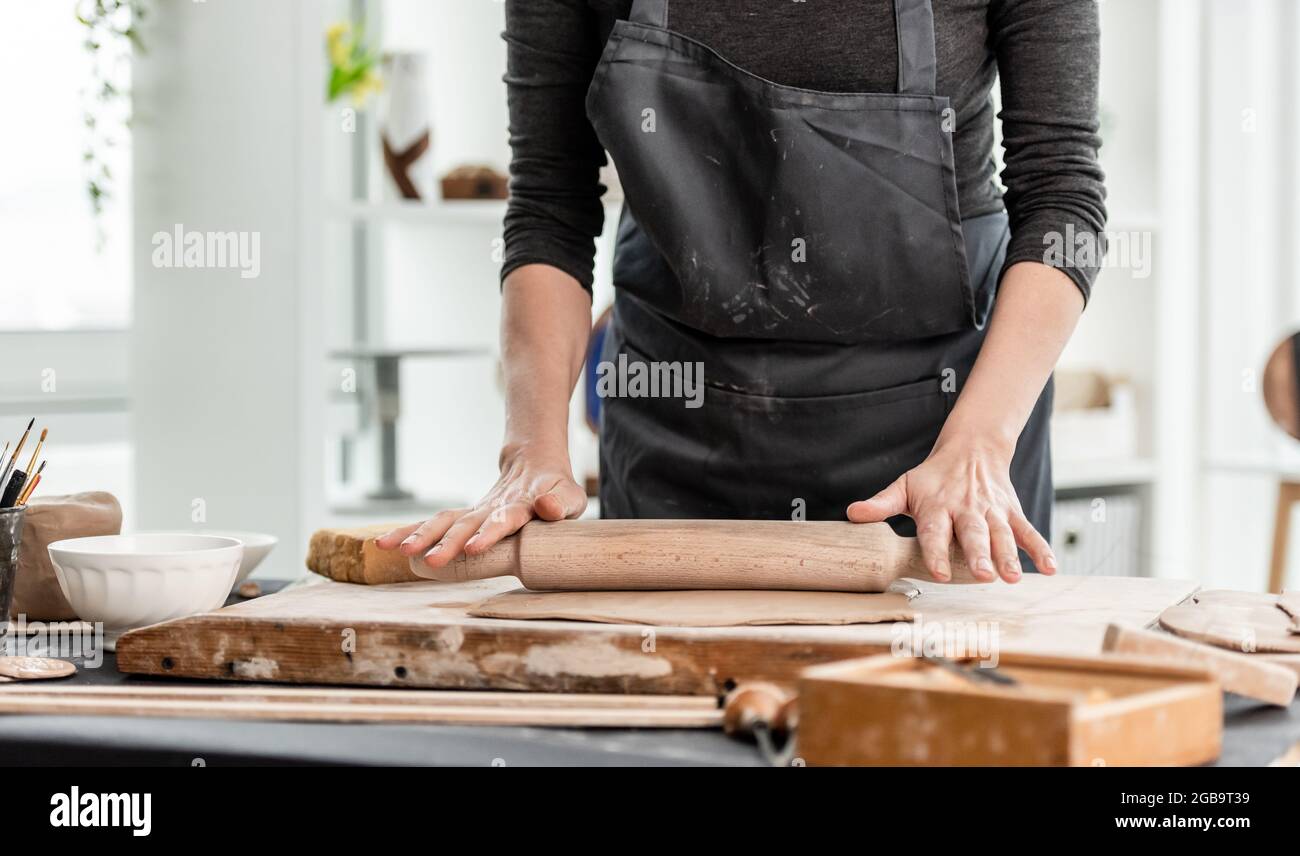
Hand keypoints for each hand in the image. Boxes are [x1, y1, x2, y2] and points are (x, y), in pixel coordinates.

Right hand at [375, 445, 586, 569]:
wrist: (534, 464)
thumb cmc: (557, 490)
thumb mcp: (570, 496)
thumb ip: (560, 503)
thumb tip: (548, 508)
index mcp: (521, 505)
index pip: (504, 519)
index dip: (489, 532)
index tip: (472, 547)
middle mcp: (492, 507)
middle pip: (466, 523)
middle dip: (446, 542)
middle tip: (428, 559)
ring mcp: (475, 511)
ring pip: (444, 521)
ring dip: (420, 535)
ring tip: (395, 549)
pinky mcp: (464, 517)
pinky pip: (434, 525)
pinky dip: (409, 532)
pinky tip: (384, 543)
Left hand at [845, 435, 1055, 583]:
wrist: (972, 448)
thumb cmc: (932, 477)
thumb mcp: (904, 486)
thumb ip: (880, 504)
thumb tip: (852, 514)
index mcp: (937, 505)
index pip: (934, 531)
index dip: (937, 552)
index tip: (939, 573)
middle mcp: (966, 509)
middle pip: (973, 533)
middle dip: (979, 555)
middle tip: (983, 576)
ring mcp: (992, 511)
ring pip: (1002, 534)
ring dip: (1009, 555)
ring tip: (1013, 577)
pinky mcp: (1012, 511)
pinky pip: (1027, 530)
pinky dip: (1039, 548)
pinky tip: (1050, 568)